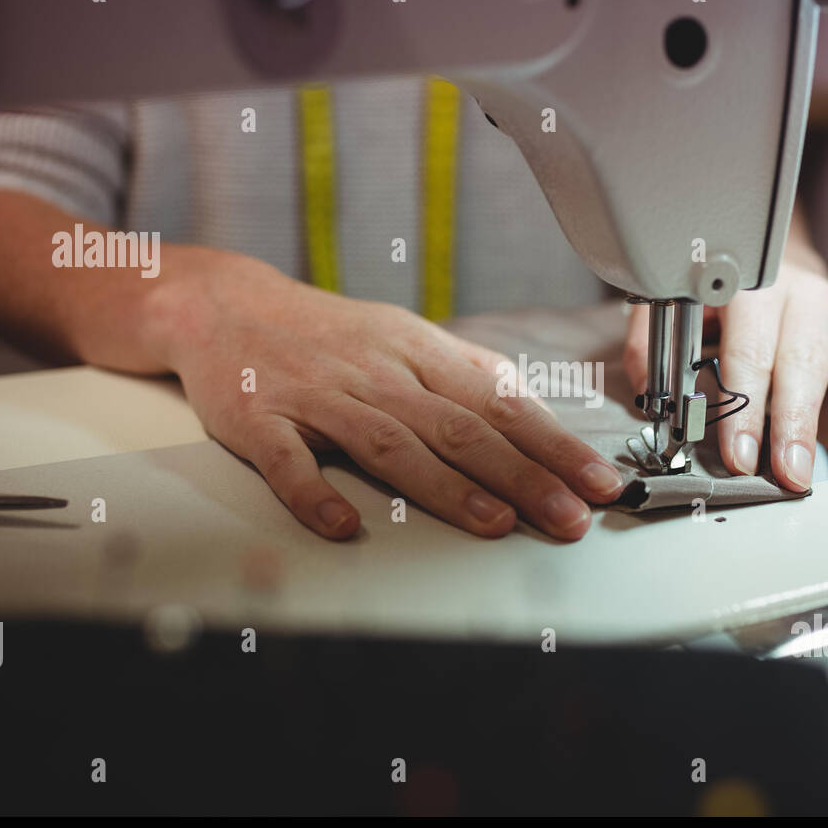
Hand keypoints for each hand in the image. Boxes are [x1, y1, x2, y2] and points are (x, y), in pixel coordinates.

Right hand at [147, 252, 623, 539]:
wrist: (229, 304)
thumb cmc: (331, 335)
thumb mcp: (407, 342)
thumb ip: (466, 385)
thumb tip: (540, 426)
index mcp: (420, 353)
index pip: (502, 402)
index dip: (555, 445)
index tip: (599, 482)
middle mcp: (379, 373)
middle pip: (461, 428)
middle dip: (524, 475)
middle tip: (570, 516)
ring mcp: (319, 396)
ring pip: (391, 443)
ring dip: (446, 487)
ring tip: (493, 523)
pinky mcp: (261, 419)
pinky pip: (288, 460)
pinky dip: (314, 493)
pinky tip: (343, 524)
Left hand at [622, 259, 827, 489]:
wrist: (770, 256)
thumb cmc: (720, 290)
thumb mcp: (674, 302)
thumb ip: (655, 344)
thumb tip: (650, 391)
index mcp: (757, 287)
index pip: (751, 354)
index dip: (744, 409)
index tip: (740, 455)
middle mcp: (807, 301)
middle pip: (806, 368)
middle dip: (798, 426)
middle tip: (792, 474)